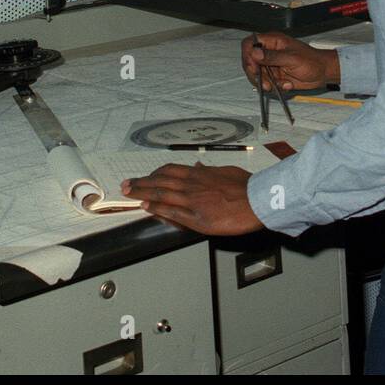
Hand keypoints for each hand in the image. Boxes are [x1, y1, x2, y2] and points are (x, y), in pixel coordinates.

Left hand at [121, 164, 263, 235]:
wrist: (258, 200)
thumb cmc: (247, 186)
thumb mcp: (227, 171)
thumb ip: (210, 171)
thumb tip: (199, 166)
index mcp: (200, 174)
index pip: (169, 171)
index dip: (153, 174)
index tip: (144, 176)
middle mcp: (193, 185)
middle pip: (160, 181)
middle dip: (140, 183)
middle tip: (126, 184)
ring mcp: (193, 201)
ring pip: (161, 194)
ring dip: (142, 193)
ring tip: (128, 193)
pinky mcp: (197, 217)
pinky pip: (172, 212)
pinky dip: (157, 208)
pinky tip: (146, 206)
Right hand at [241, 32, 339, 92]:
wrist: (323, 73)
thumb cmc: (312, 60)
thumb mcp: (292, 58)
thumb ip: (272, 56)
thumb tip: (254, 53)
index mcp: (273, 41)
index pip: (250, 42)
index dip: (247, 54)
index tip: (252, 66)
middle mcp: (269, 52)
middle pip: (249, 61)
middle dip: (255, 74)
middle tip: (264, 82)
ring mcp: (271, 64)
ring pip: (256, 75)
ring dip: (265, 83)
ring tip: (279, 84)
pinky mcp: (274, 76)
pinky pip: (266, 83)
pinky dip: (274, 87)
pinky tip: (286, 84)